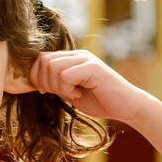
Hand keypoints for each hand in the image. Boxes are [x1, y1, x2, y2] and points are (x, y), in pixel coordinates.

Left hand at [18, 49, 151, 122]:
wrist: (125, 107)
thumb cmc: (100, 101)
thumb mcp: (70, 92)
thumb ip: (56, 84)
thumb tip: (35, 81)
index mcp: (72, 59)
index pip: (41, 58)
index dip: (36, 75)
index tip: (44, 91)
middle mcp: (78, 55)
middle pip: (44, 61)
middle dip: (44, 81)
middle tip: (59, 94)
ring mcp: (86, 59)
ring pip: (53, 67)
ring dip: (57, 86)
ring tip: (72, 94)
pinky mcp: (93, 67)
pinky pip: (66, 76)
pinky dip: (67, 89)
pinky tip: (78, 94)